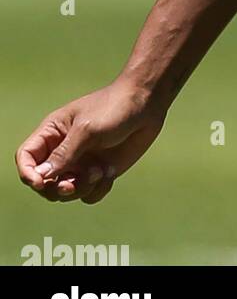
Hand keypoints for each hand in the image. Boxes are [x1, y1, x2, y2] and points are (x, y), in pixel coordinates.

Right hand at [14, 80, 165, 204]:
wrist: (147, 103)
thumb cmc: (115, 107)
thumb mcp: (87, 129)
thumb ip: (64, 154)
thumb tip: (41, 177)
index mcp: (53, 132)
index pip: (26, 158)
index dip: (28, 173)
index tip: (40, 182)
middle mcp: (63, 150)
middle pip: (43, 182)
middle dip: (56, 188)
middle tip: (72, 184)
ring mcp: (81, 163)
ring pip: (65, 193)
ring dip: (80, 188)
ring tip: (98, 171)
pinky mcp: (99, 172)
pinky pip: (88, 194)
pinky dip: (97, 190)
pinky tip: (109, 174)